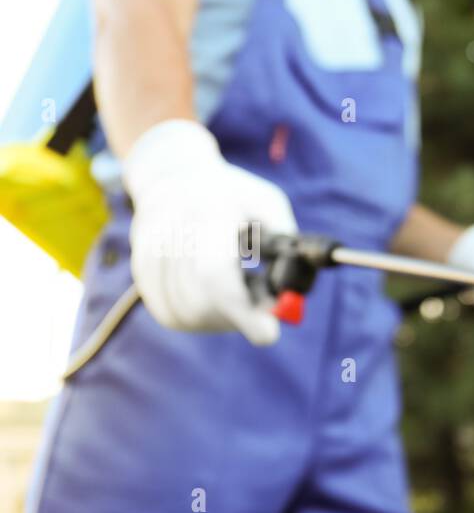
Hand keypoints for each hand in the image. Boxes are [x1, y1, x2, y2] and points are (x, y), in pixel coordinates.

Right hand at [124, 119, 296, 344]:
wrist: (172, 178)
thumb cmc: (233, 196)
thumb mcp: (269, 205)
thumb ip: (286, 246)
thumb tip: (292, 293)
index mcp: (204, 215)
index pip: (215, 276)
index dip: (242, 311)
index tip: (269, 334)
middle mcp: (168, 238)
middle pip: (207, 304)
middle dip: (242, 311)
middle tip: (258, 288)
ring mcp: (148, 260)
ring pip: (194, 315)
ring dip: (224, 310)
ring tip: (233, 277)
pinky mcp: (143, 279)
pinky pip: (177, 316)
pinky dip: (203, 310)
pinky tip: (209, 286)